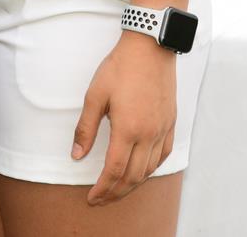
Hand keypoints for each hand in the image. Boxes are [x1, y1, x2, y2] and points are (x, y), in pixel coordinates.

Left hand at [72, 33, 177, 205]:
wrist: (150, 47)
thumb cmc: (120, 67)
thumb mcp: (95, 95)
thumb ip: (86, 128)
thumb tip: (76, 154)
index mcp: (128, 129)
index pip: (114, 171)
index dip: (102, 189)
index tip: (91, 198)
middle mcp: (148, 134)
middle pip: (133, 176)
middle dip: (116, 193)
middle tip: (101, 199)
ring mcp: (162, 129)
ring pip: (149, 169)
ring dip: (133, 184)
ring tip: (117, 188)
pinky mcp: (170, 122)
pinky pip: (163, 155)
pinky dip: (151, 169)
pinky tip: (141, 170)